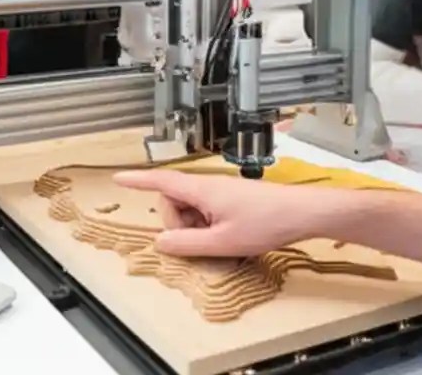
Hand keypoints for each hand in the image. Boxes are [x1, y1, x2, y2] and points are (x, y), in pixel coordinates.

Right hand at [112, 170, 333, 257]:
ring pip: (191, 208)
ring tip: (218, 241)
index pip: (161, 182)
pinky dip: (208, 226)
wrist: (303, 213)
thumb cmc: (267, 222)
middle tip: (197, 242)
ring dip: (195, 227)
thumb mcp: (223, 242)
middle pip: (174, 200)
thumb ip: (188, 244)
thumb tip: (160, 243)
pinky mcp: (232, 200)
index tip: (119, 178)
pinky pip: (206, 211)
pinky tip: (227, 237)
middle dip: (177, 223)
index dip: (138, 180)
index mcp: (201, 190)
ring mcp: (221, 192)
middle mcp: (208, 186)